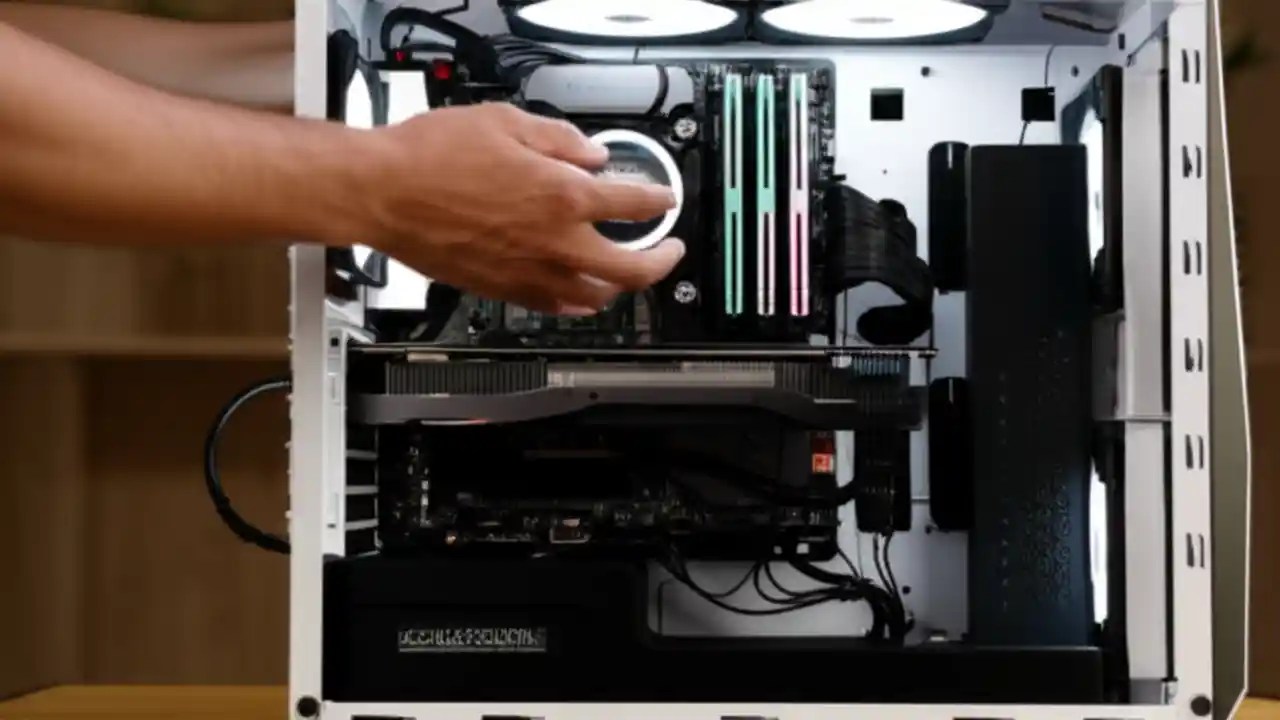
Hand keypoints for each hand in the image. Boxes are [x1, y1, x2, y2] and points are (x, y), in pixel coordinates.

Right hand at [361, 102, 684, 314]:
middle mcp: (554, 242)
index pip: (635, 204)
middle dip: (662, 262)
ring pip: (596, 297)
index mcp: (562, 196)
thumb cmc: (432, 157)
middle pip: (632, 270)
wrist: (383, 193)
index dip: (659, 200)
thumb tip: (591, 153)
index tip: (665, 197)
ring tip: (628, 276)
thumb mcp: (506, 123)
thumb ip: (559, 139)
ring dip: (621, 287)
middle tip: (669, 251)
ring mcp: (529, 272)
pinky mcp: (502, 290)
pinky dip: (578, 303)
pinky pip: (555, 307)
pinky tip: (581, 297)